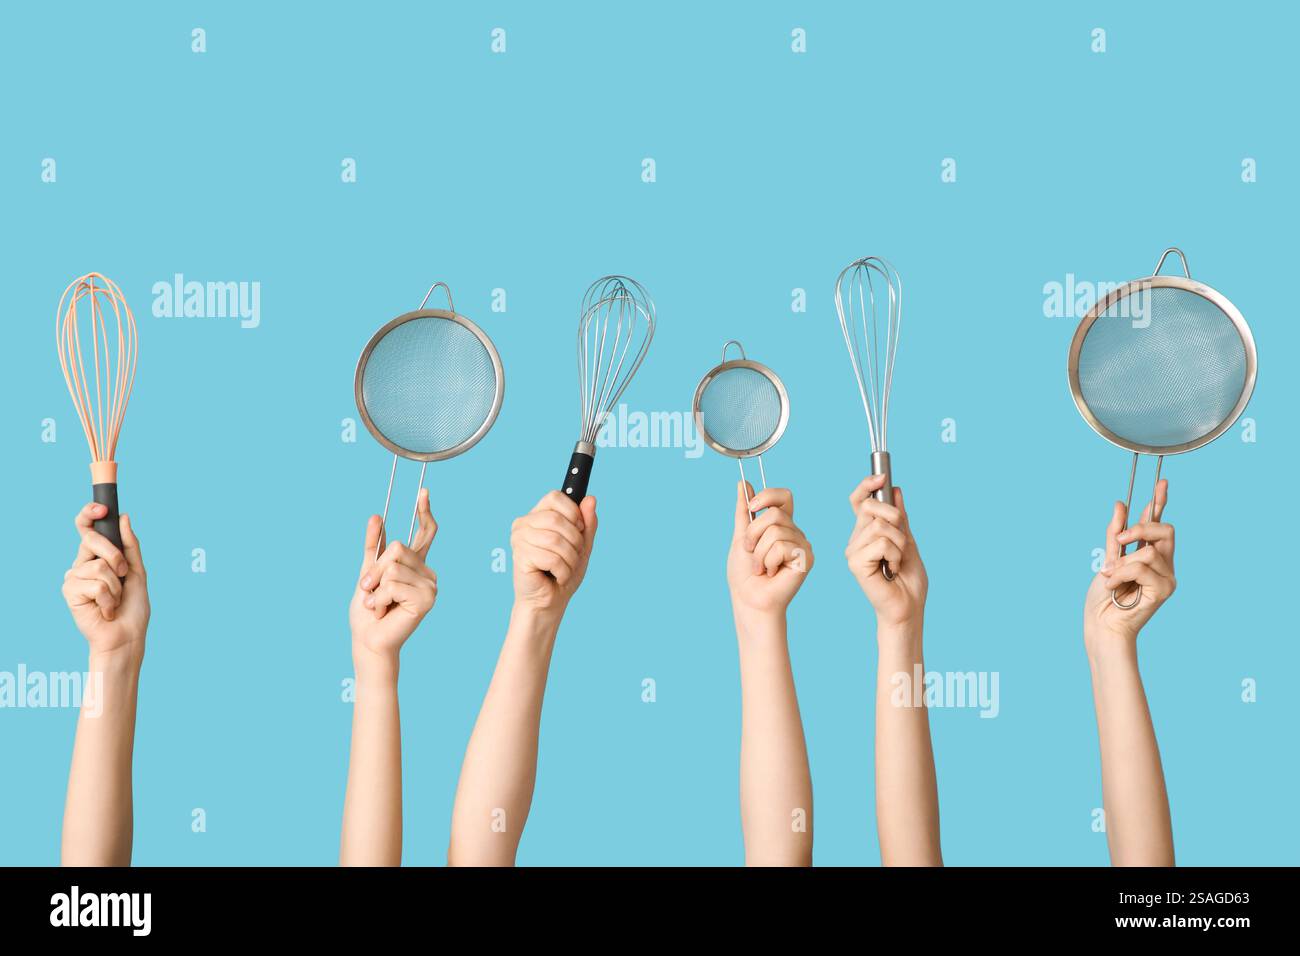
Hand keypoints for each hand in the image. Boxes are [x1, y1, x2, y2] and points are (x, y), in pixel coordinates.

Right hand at [61, 503, 148, 662]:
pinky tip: (107, 610)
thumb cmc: (132, 607)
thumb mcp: (137, 572)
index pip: (87, 529)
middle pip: (91, 539)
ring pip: (99, 566)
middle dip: (115, 556)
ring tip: (115, 600)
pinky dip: (109, 599)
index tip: (100, 508)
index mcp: (97, 557)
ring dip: (116, 586)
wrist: (126, 636)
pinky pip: (96, 585)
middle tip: (124, 575)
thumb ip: (130, 546)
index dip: (89, 514)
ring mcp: (73, 577)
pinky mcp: (69, 592)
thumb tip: (124, 517)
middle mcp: (82, 564)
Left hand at [349, 488, 438, 668]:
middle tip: (369, 590)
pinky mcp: (427, 599)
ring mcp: (430, 586)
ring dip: (375, 587)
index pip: (425, 533)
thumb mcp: (367, 572)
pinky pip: (394, 583)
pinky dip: (379, 598)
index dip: (424, 511)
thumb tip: (377, 515)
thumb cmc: (368, 611)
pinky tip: (382, 611)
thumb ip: (374, 546)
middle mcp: (427, 572)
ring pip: (394, 566)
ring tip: (376, 604)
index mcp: (416, 564)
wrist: (368, 640)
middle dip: (375, 568)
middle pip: (398, 548)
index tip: (423, 491)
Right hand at [511, 491, 597, 618]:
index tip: (578, 530)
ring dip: (570, 559)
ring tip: (566, 568)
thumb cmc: (562, 572)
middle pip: (557, 519)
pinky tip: (557, 577)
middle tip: (573, 556)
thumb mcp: (582, 544)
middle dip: (575, 541)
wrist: (549, 602)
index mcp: (536, 515)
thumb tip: (590, 498)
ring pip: (555, 540)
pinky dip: (562, 571)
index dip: (573, 512)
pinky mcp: (519, 556)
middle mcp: (523, 523)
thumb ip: (587, 522)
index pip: (555, 496)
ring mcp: (519, 539)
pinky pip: (551, 558)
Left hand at [727, 483, 813, 615]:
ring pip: (776, 531)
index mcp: (782, 526)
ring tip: (761, 567)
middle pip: (774, 514)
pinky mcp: (807, 558)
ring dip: (759, 552)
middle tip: (751, 552)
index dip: (768, 496)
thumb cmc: (745, 574)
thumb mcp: (740, 537)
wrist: (748, 600)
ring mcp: (803, 545)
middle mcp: (795, 533)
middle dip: (753, 534)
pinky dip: (768, 561)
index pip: (784, 497)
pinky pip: (782, 547)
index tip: (752, 507)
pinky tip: (771, 574)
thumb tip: (742, 483)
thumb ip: (743, 512)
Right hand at [845, 475, 926, 629]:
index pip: (859, 502)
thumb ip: (900, 517)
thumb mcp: (908, 540)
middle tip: (901, 544)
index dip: (867, 485)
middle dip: (896, 520)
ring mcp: (853, 551)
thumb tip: (895, 490)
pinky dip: (895, 555)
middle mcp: (855, 540)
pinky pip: (882, 543)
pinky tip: (891, 570)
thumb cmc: (908, 580)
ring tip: (897, 562)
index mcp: (866, 533)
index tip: (881, 477)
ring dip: (899, 544)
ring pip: (881, 526)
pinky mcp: (855, 562)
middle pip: (872, 508)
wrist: (908, 607)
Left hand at [1085, 479, 1174, 649]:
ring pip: (1147, 551)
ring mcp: (1167, 578)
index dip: (1160, 502)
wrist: (1101, 624)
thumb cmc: (1103, 598)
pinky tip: (1115, 587)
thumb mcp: (1108, 559)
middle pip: (1165, 530)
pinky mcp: (1164, 590)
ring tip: (1111, 578)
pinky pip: (1142, 567)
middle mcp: (1164, 565)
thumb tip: (1120, 504)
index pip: (1159, 524)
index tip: (1161, 482)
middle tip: (1119, 542)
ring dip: (1122, 564)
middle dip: (1141, 529)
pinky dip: (1122, 574)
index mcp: (1150, 556)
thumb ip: (1116, 534)